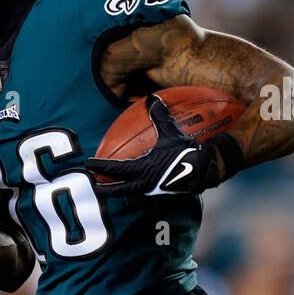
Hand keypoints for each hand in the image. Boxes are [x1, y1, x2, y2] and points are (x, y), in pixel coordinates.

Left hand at [85, 95, 233, 196]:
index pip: (114, 168)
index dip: (100, 166)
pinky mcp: (162, 195)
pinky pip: (144, 196)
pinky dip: (136, 194)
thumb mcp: (171, 133)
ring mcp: (152, 191)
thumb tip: (152, 98)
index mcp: (141, 168)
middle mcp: (143, 183)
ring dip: (120, 192)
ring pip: (131, 194)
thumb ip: (160, 116)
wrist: (204, 171)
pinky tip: (137, 191)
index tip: (89, 164)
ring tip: (113, 190)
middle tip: (95, 184)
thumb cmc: (186, 153)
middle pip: (118, 189)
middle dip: (105, 187)